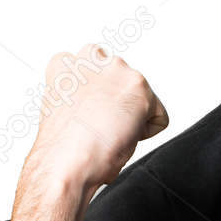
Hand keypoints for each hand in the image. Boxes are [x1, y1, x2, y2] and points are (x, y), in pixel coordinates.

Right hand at [11, 43, 168, 220]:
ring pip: (141, 99)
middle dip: (118, 106)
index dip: (97, 105)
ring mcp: (117, 68)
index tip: (87, 120)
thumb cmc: (62, 150)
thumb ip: (83, 98)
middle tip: (100, 129)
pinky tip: (122, 138)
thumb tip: (102, 108)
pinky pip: (159, 118)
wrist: (66, 163)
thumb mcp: (64, 112)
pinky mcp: (139, 86)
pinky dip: (146, 134)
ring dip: (131, 119)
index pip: (97, 76)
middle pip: (122, 84)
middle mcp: (90, 57)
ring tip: (108, 134)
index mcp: (65, 64)